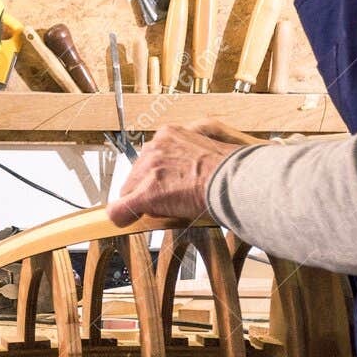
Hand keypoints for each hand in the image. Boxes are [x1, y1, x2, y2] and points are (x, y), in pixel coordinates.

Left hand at [105, 120, 254, 225]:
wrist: (235, 180)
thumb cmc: (228, 169)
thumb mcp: (203, 149)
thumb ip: (185, 156)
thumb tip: (183, 172)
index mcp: (168, 134)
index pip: (149, 159)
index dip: (157, 177)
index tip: (169, 185)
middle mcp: (155, 147)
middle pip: (136, 175)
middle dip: (148, 189)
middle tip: (173, 198)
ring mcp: (150, 169)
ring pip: (130, 191)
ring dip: (145, 201)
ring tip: (172, 205)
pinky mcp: (148, 192)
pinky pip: (121, 209)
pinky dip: (122, 217)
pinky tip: (127, 222)